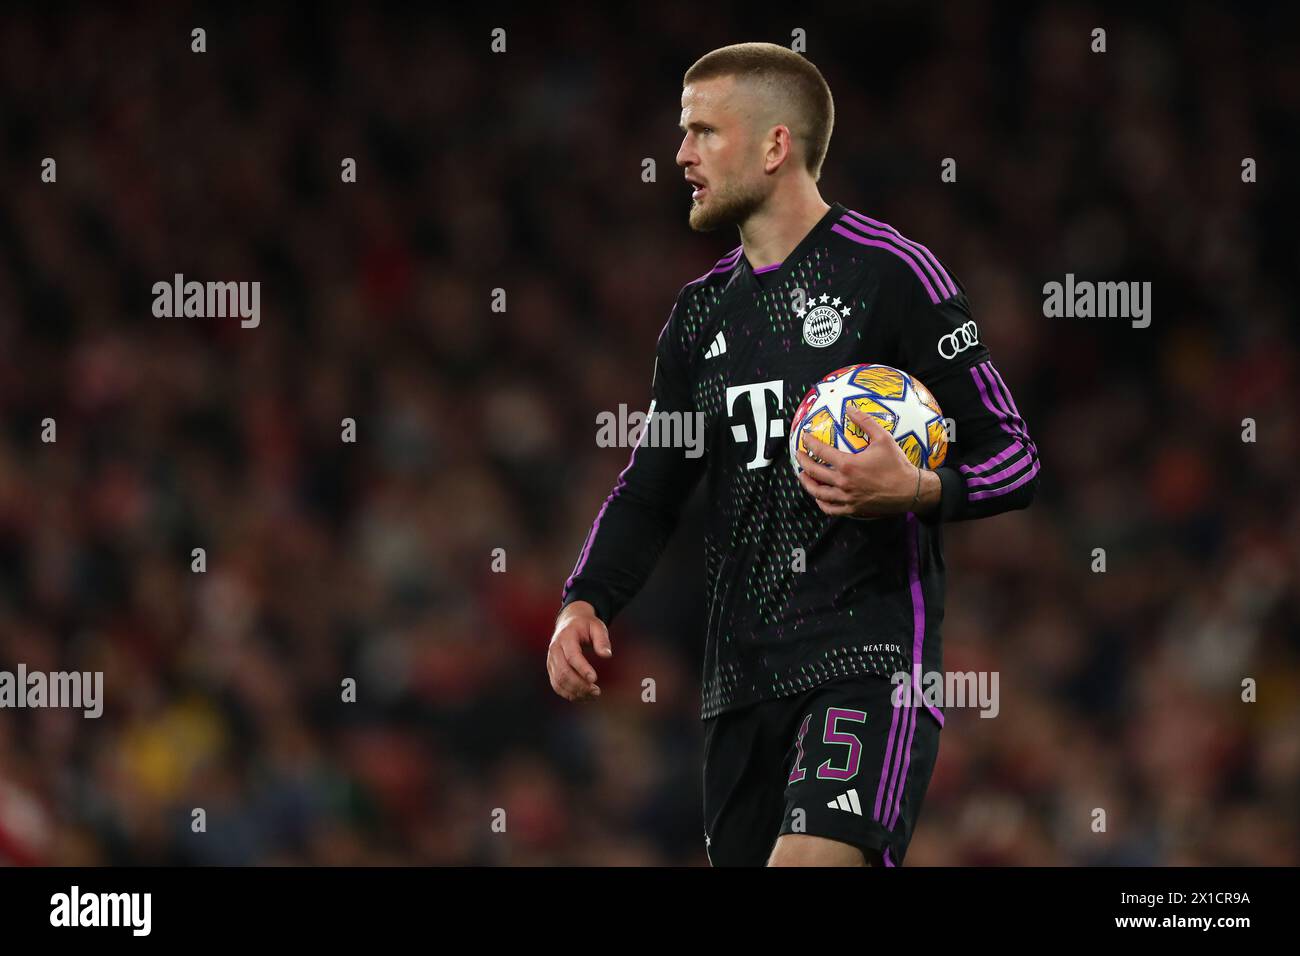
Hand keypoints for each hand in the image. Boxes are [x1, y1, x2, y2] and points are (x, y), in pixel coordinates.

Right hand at [547, 601, 611, 701]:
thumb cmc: (586, 625)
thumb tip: (607, 655)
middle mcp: (555, 649)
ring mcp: (551, 660)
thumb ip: (602, 640)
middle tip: (597, 691)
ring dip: (575, 692)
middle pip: (563, 672)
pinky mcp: (552, 669)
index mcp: (566, 637)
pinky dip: (569, 694)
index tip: (594, 679)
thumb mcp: (597, 626)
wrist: (569, 623)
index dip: (582, 669)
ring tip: (593, 696)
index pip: (572, 656)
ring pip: (559, 681)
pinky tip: (584, 697)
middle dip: (580, 685)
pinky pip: (557, 685)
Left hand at [795, 405, 927, 517]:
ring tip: (802, 476)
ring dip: (807, 483)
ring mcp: (847, 498)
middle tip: (799, 455)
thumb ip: (865, 422)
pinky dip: (821, 503)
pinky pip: (831, 509)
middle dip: (803, 462)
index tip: (804, 438)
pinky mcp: (853, 509)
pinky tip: (819, 497)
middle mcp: (843, 483)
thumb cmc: (897, 464)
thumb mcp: (883, 438)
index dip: (809, 443)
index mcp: (848, 465)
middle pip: (814, 473)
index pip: (821, 452)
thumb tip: (850, 408)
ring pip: (818, 493)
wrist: (910, 490)